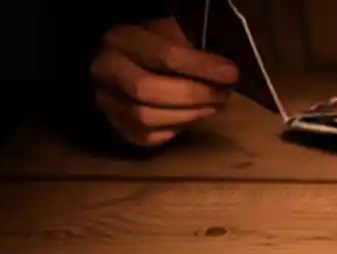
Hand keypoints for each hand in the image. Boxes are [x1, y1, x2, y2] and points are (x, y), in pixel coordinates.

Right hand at [90, 17, 237, 146]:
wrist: (116, 59)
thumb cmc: (150, 43)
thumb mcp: (168, 33)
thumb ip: (190, 52)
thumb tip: (224, 74)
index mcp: (122, 39)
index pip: (164, 56)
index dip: (201, 67)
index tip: (231, 74)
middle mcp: (106, 70)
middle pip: (149, 90)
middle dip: (193, 96)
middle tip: (222, 96)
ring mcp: (106, 101)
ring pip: (145, 117)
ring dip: (186, 116)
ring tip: (212, 108)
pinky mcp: (115, 126)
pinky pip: (144, 137)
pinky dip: (172, 131)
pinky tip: (189, 120)